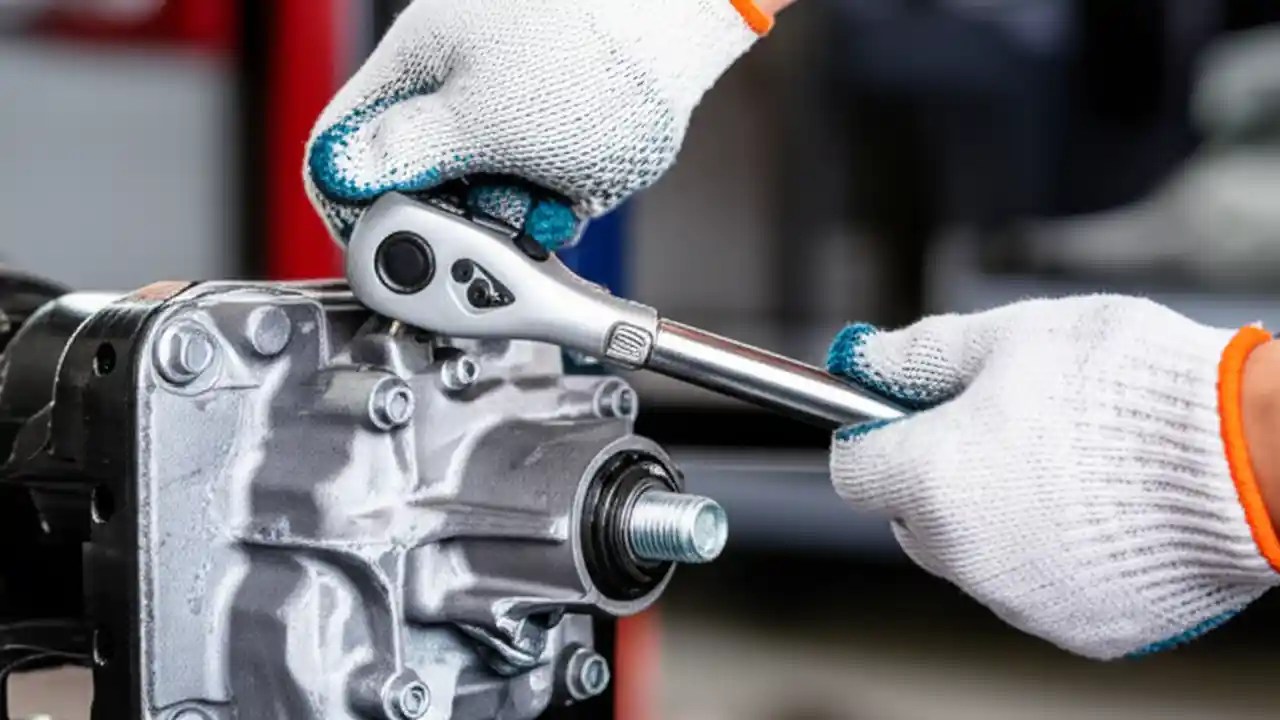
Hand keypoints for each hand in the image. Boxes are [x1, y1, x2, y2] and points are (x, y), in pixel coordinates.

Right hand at [304, 0, 770, 249]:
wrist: (687, 21)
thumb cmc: (601, 54)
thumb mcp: (491, 122)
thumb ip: (410, 154)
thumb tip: (337, 176)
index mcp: (416, 64)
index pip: (341, 149)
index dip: (358, 213)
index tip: (397, 256)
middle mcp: (449, 80)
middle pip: (412, 179)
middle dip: (453, 218)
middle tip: (492, 226)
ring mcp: (500, 101)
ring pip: (472, 189)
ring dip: (506, 212)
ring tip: (546, 202)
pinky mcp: (544, 123)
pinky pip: (522, 180)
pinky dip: (544, 197)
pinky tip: (569, 194)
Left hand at [825, 296, 1279, 658]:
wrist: (1247, 456)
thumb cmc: (1125, 386)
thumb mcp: (1009, 338)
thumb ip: (919, 355)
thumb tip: (862, 360)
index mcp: (930, 478)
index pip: (855, 468)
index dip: (875, 434)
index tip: (904, 417)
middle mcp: (962, 552)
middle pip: (910, 518)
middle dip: (934, 478)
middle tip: (997, 432)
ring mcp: (1019, 598)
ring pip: (971, 556)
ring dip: (991, 520)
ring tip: (1062, 468)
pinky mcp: (1074, 628)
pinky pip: (1033, 589)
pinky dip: (1046, 557)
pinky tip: (1094, 513)